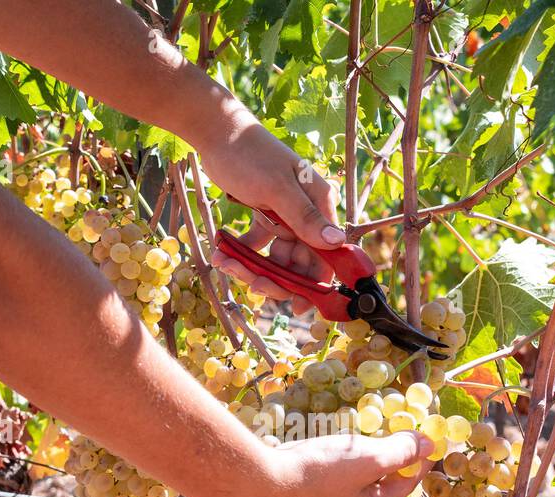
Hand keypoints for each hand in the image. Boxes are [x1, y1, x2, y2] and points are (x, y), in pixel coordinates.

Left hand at [199, 117, 344, 313]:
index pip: (327, 254)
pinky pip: (258, 246)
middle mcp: (307, 213)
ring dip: (252, 267)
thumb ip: (305, 218)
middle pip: (300, 262)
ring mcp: (285, 216)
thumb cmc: (248, 154)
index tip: (298, 306)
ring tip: (226, 264)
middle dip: (275, 277)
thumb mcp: (276, 188)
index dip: (315, 283)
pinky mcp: (263, 216)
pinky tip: (221, 254)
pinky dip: (241, 253)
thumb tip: (339, 243)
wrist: (216, 131)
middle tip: (250, 283)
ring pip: (276, 258)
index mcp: (319, 204)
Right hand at [214, 431, 434, 496]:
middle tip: (393, 436)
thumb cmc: (314, 475)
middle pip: (379, 488)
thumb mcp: (364, 459)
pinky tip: (323, 458)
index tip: (427, 438)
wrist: (255, 491)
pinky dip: (334, 472)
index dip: (419, 458)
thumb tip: (429, 445)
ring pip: (351, 490)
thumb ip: (398, 452)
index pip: (406, 483)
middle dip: (388, 463)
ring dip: (358, 467)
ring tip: (358, 445)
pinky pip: (327, 489)